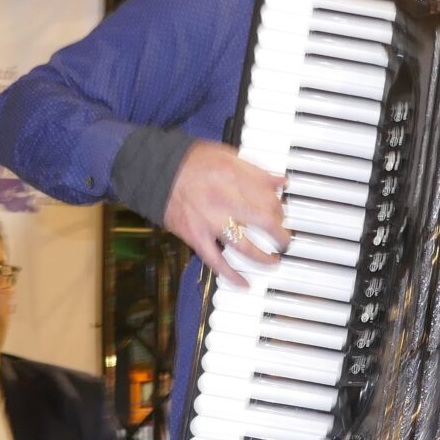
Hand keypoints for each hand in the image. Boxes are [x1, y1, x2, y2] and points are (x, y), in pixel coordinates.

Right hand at [163, 140, 287, 286]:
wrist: (154, 169)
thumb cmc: (190, 161)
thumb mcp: (227, 155)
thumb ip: (256, 171)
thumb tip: (281, 181)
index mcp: (235, 177)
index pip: (270, 198)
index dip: (281, 209)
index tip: (281, 215)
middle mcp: (225, 199)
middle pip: (264, 222)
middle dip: (281, 235)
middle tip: (285, 241)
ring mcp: (210, 220)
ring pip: (244, 246)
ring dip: (263, 257)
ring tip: (272, 261)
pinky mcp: (194, 236)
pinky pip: (215, 260)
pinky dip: (231, 275)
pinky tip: (243, 284)